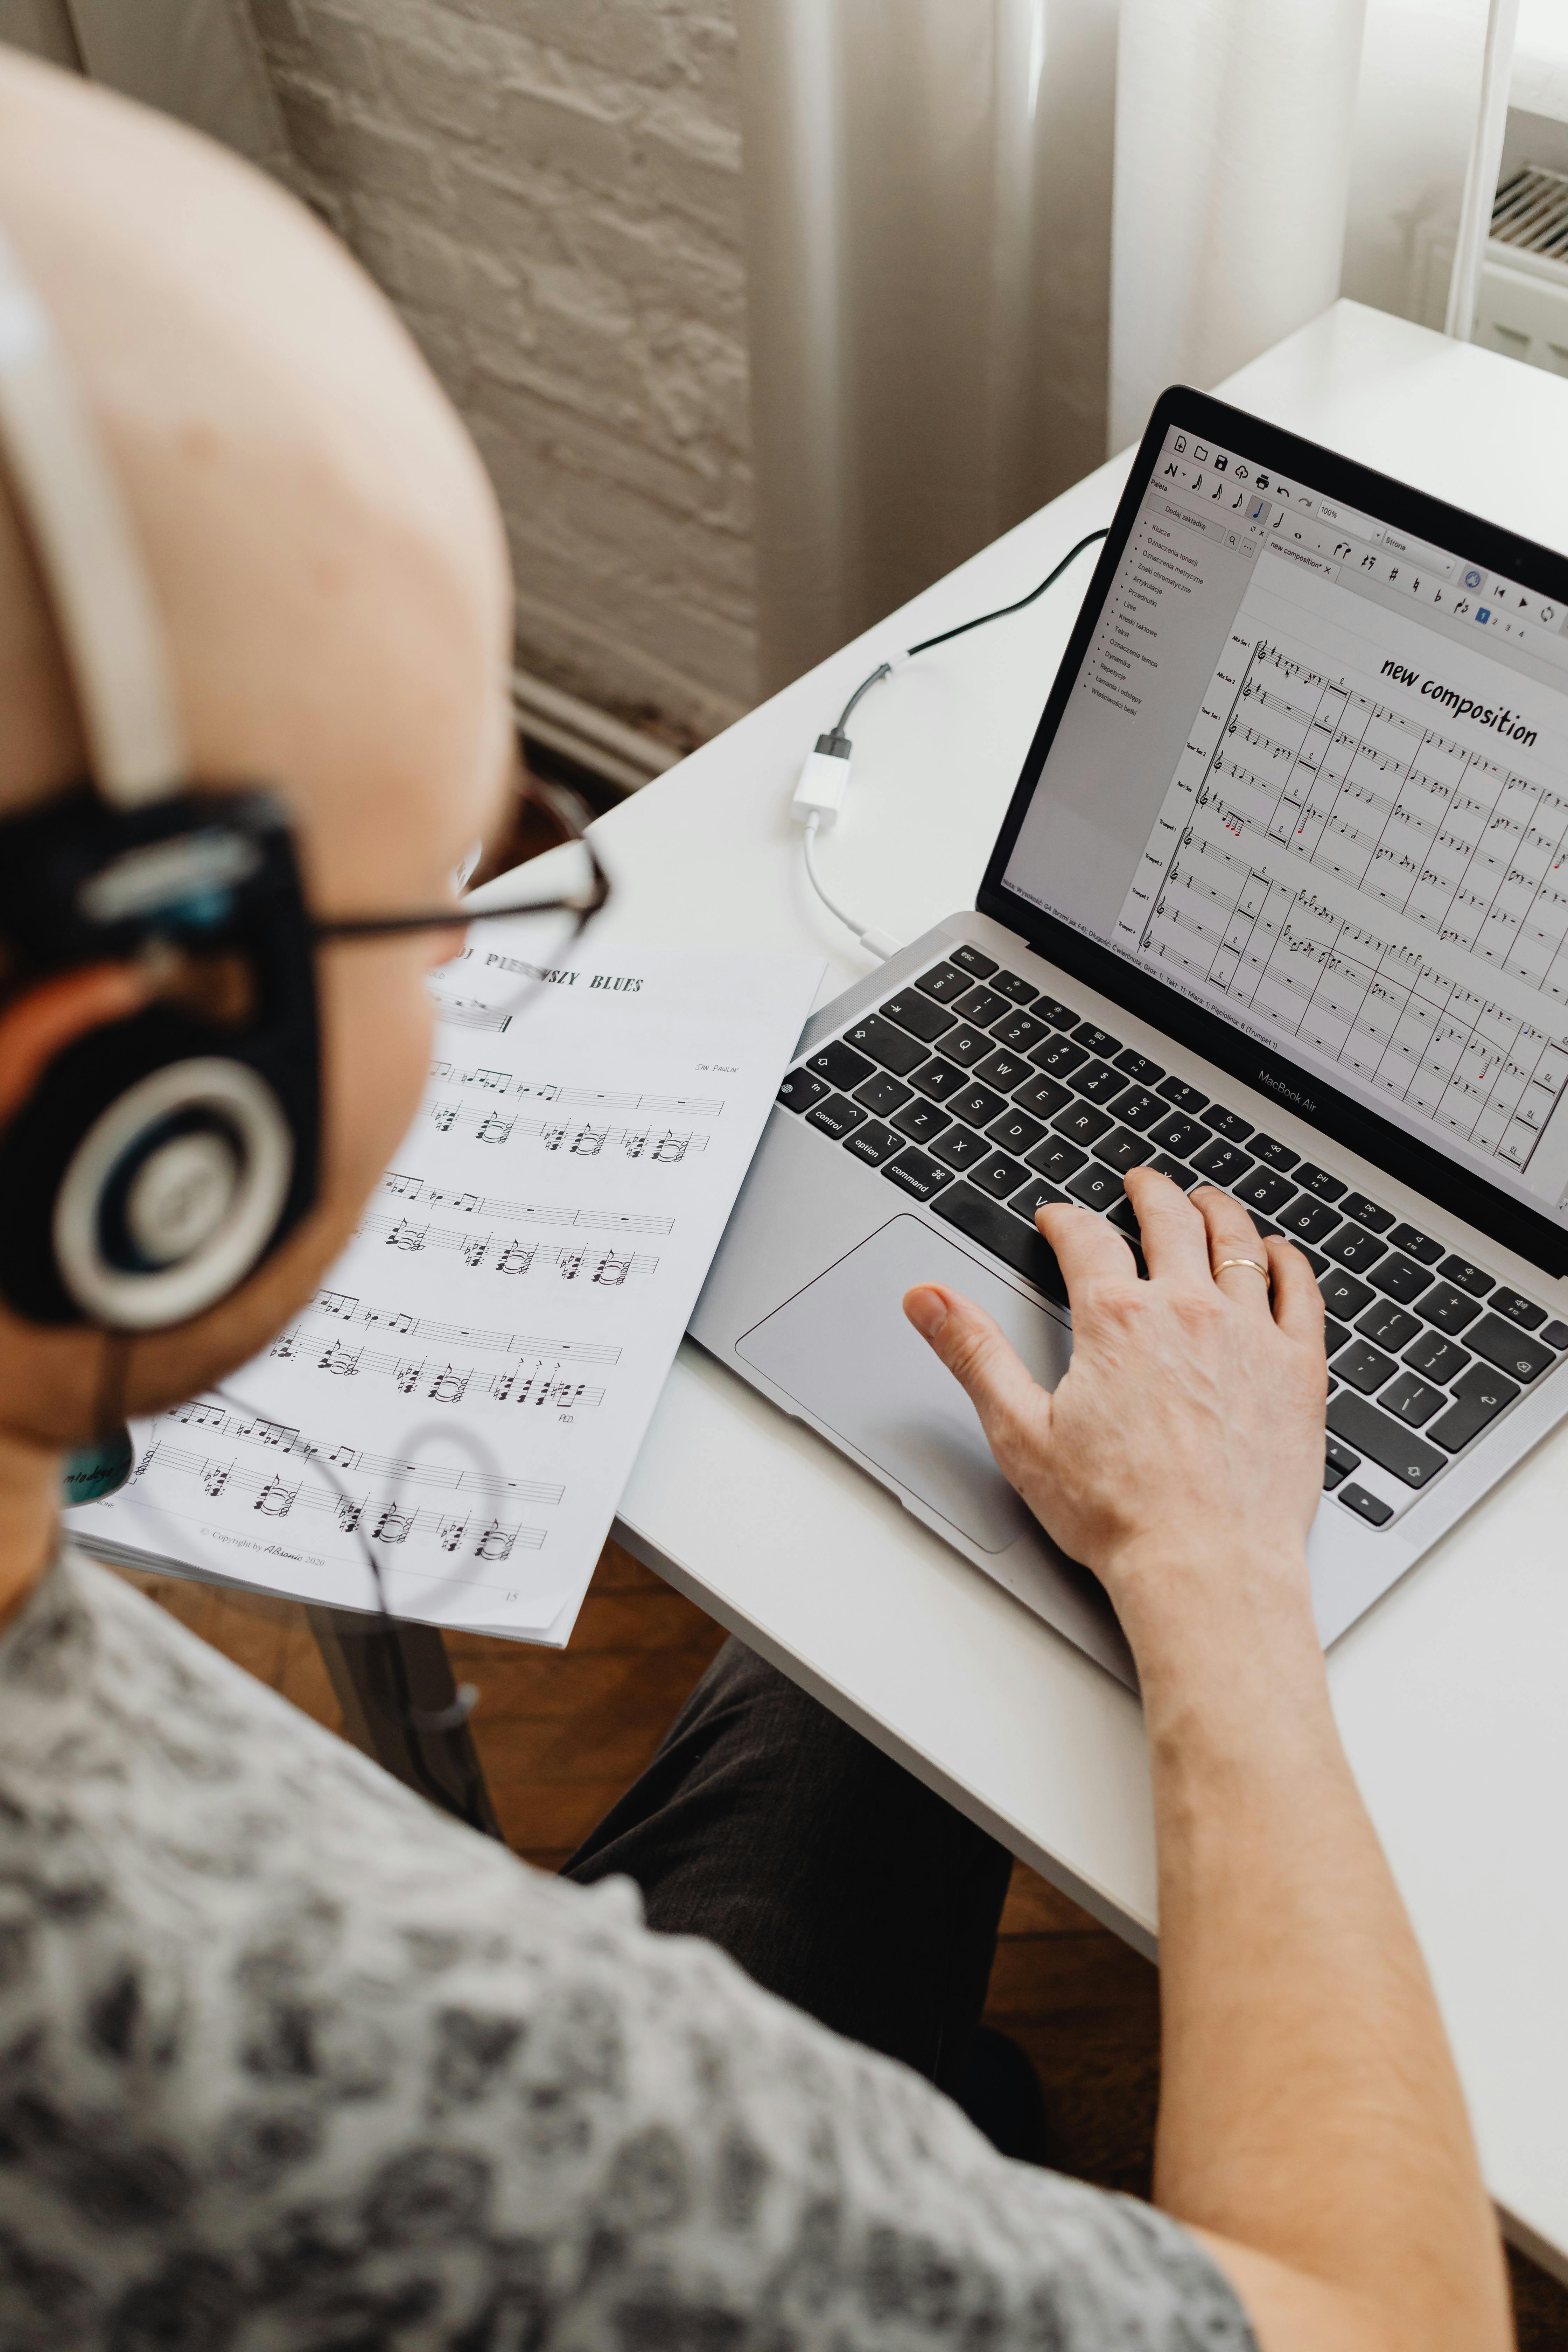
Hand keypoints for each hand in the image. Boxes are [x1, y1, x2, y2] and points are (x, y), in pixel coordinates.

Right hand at [902, 1168, 1327, 1659]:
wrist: (1206, 1566)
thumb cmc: (1117, 1513)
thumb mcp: (1021, 1431)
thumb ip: (973, 1353)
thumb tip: (928, 1299)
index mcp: (1117, 1320)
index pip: (1085, 1238)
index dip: (1065, 1219)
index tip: (1058, 1217)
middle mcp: (1188, 1310)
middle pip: (1171, 1220)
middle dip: (1150, 1192)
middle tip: (1141, 1182)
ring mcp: (1251, 1334)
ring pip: (1238, 1242)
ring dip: (1219, 1211)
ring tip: (1207, 1200)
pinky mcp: (1299, 1369)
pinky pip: (1300, 1291)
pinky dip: (1287, 1261)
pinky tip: (1278, 1254)